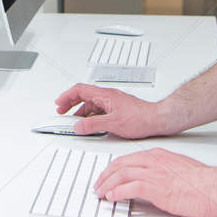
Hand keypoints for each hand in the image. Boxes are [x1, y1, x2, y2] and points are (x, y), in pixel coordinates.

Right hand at [54, 83, 169, 139]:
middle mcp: (108, 96)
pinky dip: (90, 116)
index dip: (67, 96)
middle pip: (83, 96)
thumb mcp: (113, 123)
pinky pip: (99, 110)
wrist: (158, 119)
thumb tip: (78, 126)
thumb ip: (93, 125)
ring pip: (91, 104)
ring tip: (75, 122)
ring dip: (80, 112)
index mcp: (105, 95)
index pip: (80, 90)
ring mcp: (113, 102)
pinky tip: (90, 124)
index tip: (59, 103)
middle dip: (70, 103)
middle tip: (62, 111)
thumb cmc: (141, 118)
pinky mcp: (117, 109)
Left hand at [92, 148, 216, 216]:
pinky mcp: (156, 188)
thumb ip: (163, 171)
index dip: (113, 168)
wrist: (216, 187)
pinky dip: (117, 192)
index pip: (128, 159)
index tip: (107, 176)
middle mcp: (154, 162)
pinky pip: (130, 188)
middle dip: (105, 176)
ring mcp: (154, 174)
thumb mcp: (178, 169)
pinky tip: (112, 198)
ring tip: (101, 193)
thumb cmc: (203, 182)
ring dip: (107, 185)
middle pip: (120, 165)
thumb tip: (152, 180)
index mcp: (159, 156)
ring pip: (122, 175)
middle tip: (98, 185)